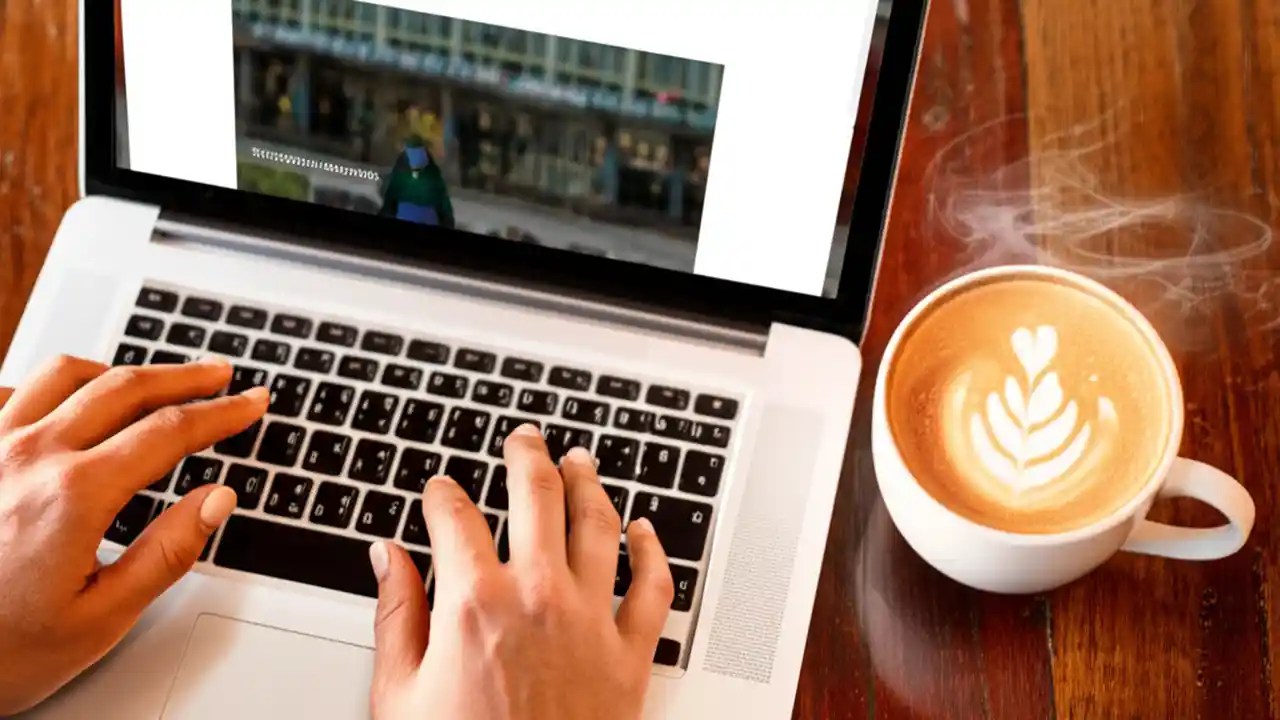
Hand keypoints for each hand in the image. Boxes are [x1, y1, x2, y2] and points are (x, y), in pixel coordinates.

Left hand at [0, 356, 266, 713]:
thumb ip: (167, 551)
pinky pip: (7, 392)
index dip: (222, 412)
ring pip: (64, 375)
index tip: (252, 403)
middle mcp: (28, 457)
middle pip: (125, 387)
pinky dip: (48, 386)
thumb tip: (215, 499)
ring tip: (151, 380)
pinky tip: (66, 401)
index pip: (170, 432)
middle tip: (221, 374)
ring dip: (119, 370)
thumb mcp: (101, 619)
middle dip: (185, 376)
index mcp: (74, 496)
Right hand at [369, 425, 673, 719]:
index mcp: (473, 603)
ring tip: (579, 461)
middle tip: (523, 439)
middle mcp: (537, 597)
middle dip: (526, 456)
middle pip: (536, 496)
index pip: (455, 518)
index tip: (441, 489)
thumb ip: (396, 616)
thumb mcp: (400, 696)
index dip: (443, 493)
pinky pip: (653, 585)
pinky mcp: (632, 654)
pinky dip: (651, 548)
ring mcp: (591, 622)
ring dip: (589, 482)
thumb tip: (386, 558)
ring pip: (597, 524)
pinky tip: (642, 528)